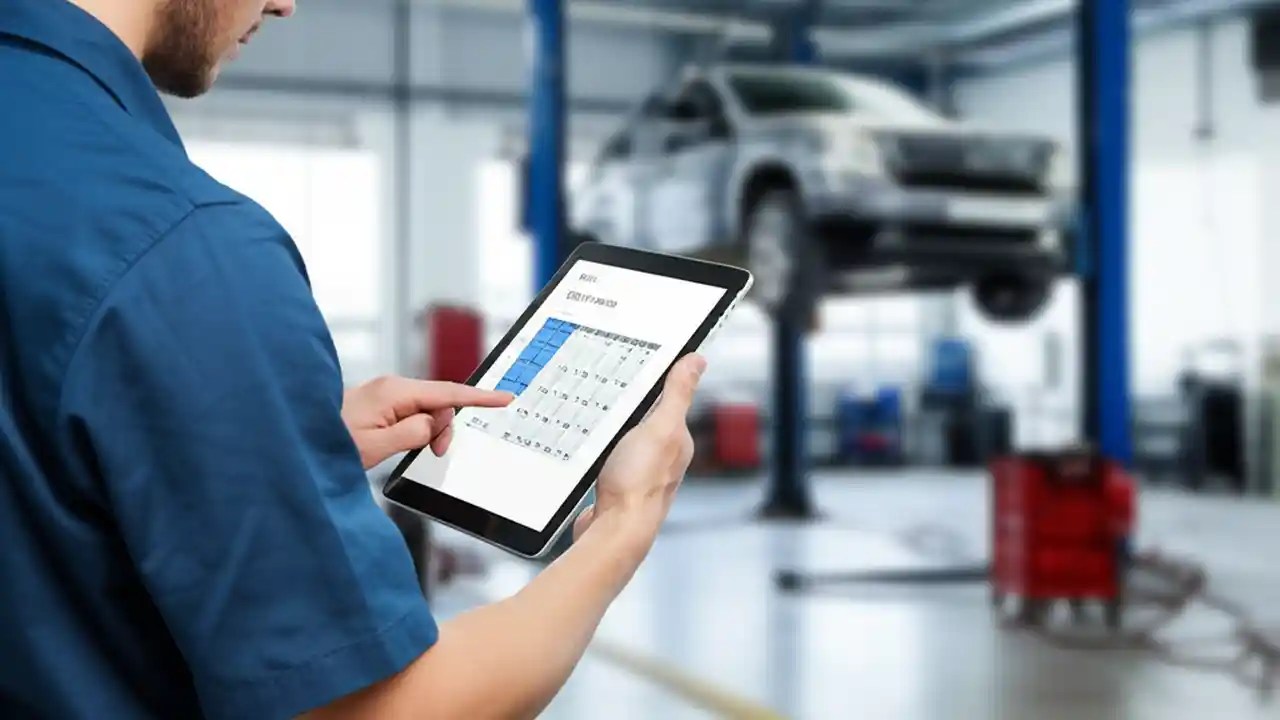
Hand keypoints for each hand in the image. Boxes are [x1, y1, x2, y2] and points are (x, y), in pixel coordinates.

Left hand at [342, 376, 512, 469]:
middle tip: (435, 453)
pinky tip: (408, 442)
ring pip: (425, 410)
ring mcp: (384, 394)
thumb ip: (414, 432)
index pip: (448, 392)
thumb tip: (434, 424)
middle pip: (439, 402)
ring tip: (411, 452)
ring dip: (428, 432)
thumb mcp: (378, 446)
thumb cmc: (328, 442)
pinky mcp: (378, 404)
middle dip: (445, 427)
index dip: (479, 397)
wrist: (296, 439)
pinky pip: (411, 414)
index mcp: (394, 392)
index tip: (504, 397)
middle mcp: (391, 387)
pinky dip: (417, 429)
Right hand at [573, 354, 705, 541]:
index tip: (639, 362)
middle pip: (646, 420)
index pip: (669, 401)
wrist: (613, 531)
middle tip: (610, 383)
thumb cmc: (639, 485)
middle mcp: (661, 458)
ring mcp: (638, 474)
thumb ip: (677, 394)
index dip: (656, 382)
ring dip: (613, 427)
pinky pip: (607, 459)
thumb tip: (697, 361)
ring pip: (625, 439)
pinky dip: (600, 449)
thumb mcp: (660, 427)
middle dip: (631, 404)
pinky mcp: (616, 487)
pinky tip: (588, 447)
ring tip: (597, 411)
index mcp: (677, 441)